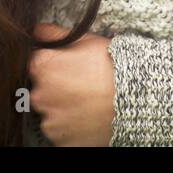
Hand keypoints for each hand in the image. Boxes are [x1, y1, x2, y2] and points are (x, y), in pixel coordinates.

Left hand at [27, 22, 114, 145]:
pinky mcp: (61, 141)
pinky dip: (70, 128)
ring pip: (50, 112)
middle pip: (41, 90)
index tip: (68, 68)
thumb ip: (54, 34)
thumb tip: (37, 31)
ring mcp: (50, 120)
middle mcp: (39, 94)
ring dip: (62, 109)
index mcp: (41, 66)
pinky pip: (60, 132)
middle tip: (80, 86)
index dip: (53, 65)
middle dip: (56, 88)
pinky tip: (86, 118)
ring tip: (86, 103)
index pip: (36, 64)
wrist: (135, 99)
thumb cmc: (111, 66)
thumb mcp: (85, 40)